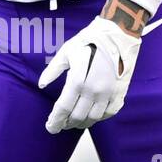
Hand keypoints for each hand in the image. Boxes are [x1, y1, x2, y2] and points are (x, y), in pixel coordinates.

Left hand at [38, 16, 140, 132]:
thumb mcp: (66, 52)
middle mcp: (93, 90)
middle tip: (61, 124)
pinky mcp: (120, 92)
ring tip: (75, 122)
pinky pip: (110, 112)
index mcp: (78, 81)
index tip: (50, 127)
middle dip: (67, 123)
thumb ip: (53, 70)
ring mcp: (108, 93)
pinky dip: (100, 117)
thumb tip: (41, 84)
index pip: (63, 108)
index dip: (55, 121)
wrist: (117, 34)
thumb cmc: (89, 40)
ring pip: (94, 118)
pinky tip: (93, 115)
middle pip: (77, 116)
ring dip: (82, 123)